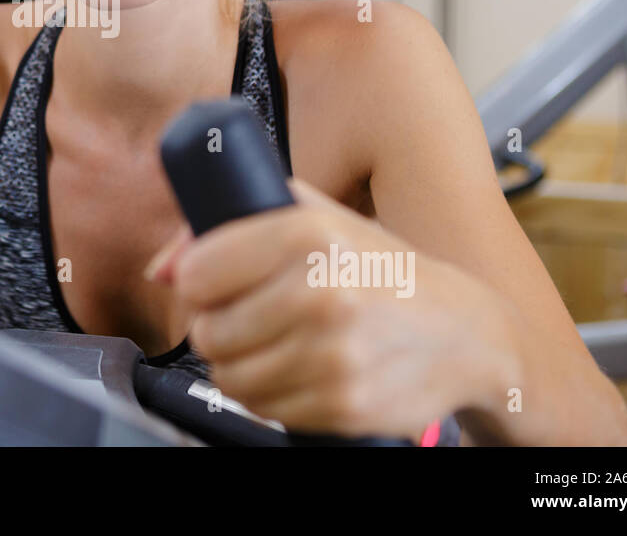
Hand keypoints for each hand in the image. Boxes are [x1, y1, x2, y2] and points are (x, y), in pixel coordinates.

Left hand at [146, 177, 511, 439]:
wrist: (466, 333)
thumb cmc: (381, 268)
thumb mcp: (314, 216)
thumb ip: (227, 223)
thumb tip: (160, 268)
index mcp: (308, 233)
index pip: (198, 272)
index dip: (200, 280)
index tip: (219, 282)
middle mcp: (322, 292)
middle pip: (208, 330)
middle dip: (220, 325)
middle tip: (254, 316)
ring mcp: (334, 354)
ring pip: (229, 376)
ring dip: (242, 363)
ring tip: (278, 342)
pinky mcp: (343, 404)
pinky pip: (264, 408)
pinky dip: (272, 394)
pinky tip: (302, 369)